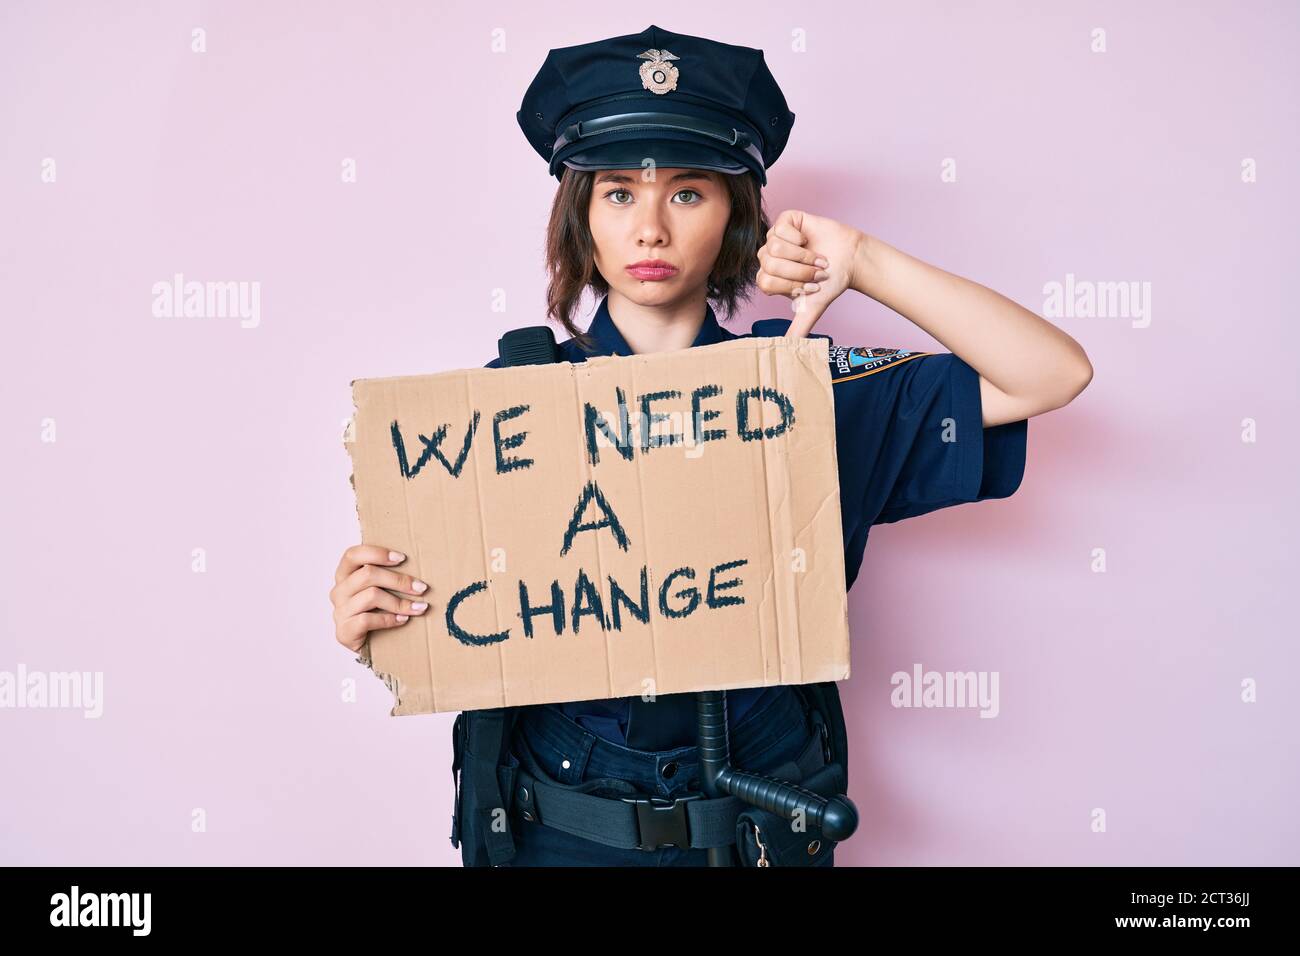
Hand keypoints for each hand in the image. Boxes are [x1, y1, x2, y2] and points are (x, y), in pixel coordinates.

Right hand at [330, 544, 429, 653]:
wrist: (370, 647)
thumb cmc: (378, 611)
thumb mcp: (381, 589)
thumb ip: (388, 575)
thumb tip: (419, 564)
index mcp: (345, 575)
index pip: (354, 555)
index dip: (378, 553)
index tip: (402, 558)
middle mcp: (339, 591)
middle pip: (368, 574)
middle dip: (399, 580)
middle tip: (421, 588)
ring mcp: (340, 611)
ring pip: (371, 596)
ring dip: (400, 602)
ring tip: (419, 607)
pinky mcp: (344, 631)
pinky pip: (367, 619)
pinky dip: (389, 619)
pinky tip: (403, 620)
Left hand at [756, 209, 866, 336]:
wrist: (850, 260)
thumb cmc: (829, 283)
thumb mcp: (810, 309)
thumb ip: (796, 329)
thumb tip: (784, 350)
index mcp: (768, 277)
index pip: (766, 282)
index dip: (790, 285)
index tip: (810, 287)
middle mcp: (768, 257)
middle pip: (770, 264)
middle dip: (798, 272)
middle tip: (816, 273)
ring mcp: (775, 237)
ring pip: (775, 247)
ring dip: (802, 256)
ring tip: (817, 259)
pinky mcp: (786, 220)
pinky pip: (781, 228)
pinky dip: (798, 238)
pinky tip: (808, 240)